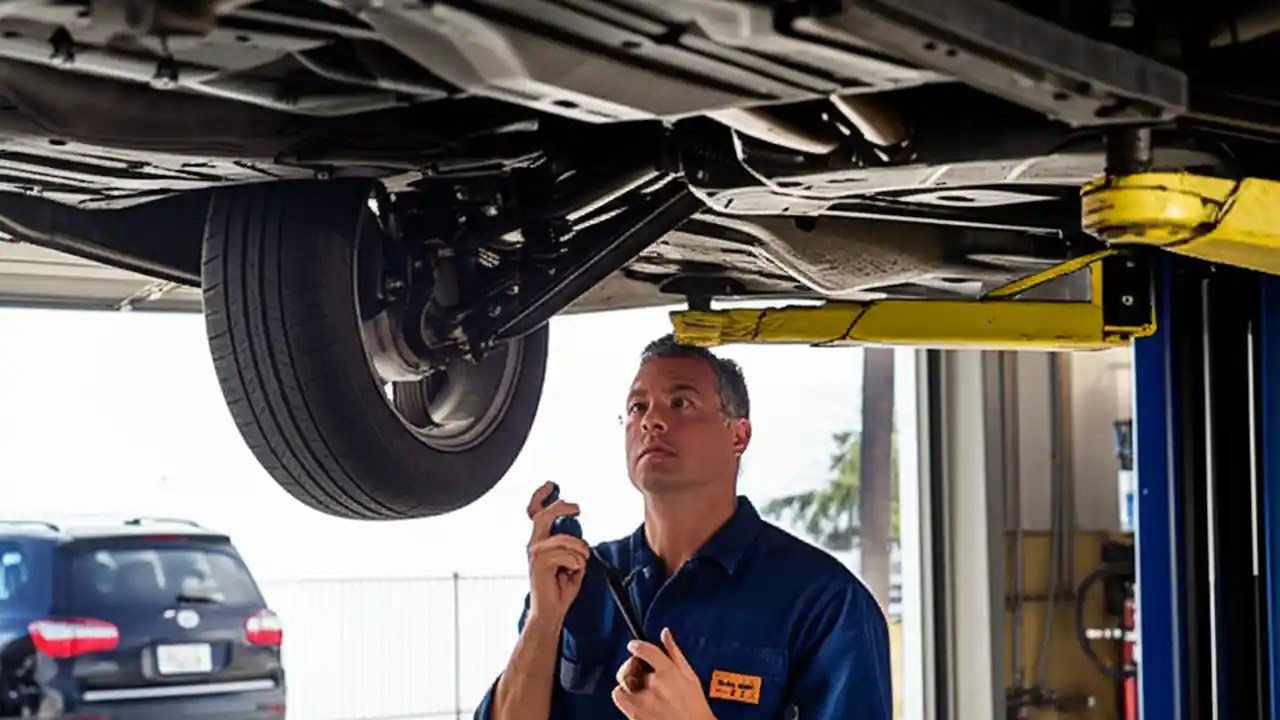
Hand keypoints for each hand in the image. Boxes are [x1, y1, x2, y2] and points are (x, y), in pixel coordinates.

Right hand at [525, 482, 589, 622]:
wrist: (551, 612)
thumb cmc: (561, 588)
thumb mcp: (571, 561)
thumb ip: (572, 545)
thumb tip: (579, 534)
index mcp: (540, 542)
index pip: (535, 514)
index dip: (540, 496)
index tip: (551, 485)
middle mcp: (534, 544)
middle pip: (544, 515)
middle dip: (561, 507)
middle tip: (577, 508)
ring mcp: (535, 553)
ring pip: (565, 540)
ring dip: (580, 553)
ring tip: (577, 567)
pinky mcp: (539, 563)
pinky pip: (568, 555)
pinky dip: (576, 565)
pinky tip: (569, 575)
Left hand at [611, 627, 715, 719]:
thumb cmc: (695, 708)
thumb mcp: (690, 677)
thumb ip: (675, 653)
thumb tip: (665, 634)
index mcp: (669, 674)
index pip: (647, 651)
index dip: (637, 645)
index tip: (633, 645)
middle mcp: (654, 686)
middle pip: (631, 666)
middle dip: (632, 666)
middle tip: (638, 670)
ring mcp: (643, 702)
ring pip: (622, 682)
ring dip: (627, 682)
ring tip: (639, 687)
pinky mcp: (635, 715)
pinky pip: (620, 698)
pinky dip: (624, 697)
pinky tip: (636, 700)